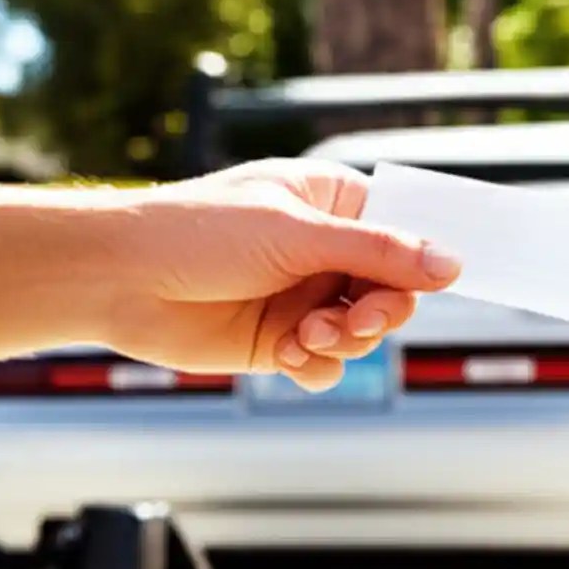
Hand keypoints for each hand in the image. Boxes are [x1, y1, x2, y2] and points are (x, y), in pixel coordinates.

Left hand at [104, 158, 460, 390]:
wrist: (119, 279)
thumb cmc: (196, 231)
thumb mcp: (297, 234)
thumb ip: (379, 252)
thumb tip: (450, 263)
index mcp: (333, 203)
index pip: (406, 230)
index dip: (426, 258)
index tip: (442, 281)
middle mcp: (325, 251)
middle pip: (394, 291)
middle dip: (381, 311)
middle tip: (358, 319)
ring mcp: (303, 297)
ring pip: (364, 333)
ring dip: (345, 340)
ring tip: (306, 334)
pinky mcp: (281, 340)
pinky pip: (329, 363)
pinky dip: (319, 365)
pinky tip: (289, 354)